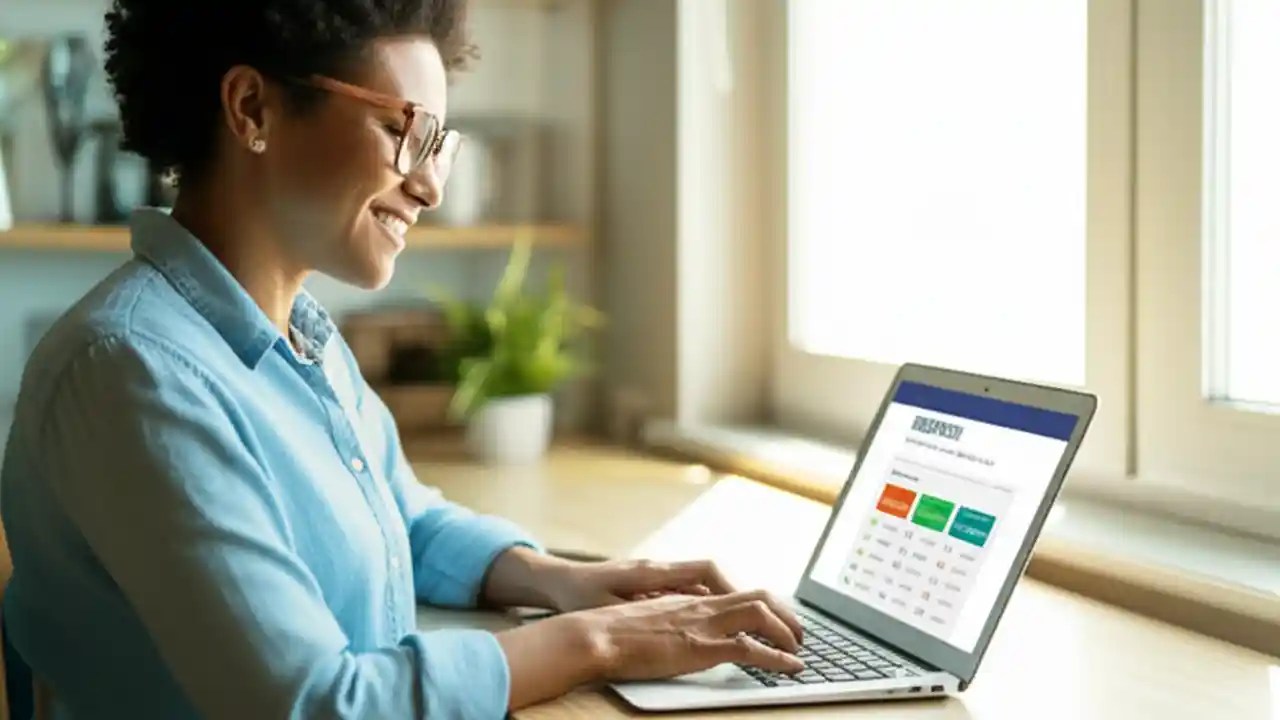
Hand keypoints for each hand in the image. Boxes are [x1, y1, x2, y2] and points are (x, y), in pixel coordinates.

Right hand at [497, 589, 805, 709]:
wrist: (594, 634)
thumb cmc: (610, 632)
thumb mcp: (646, 621)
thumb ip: (667, 621)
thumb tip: (675, 633)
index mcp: (688, 599)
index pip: (736, 592)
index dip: (763, 604)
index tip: (777, 618)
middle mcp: (701, 605)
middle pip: (758, 596)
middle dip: (785, 614)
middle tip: (799, 633)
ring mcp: (702, 624)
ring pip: (760, 615)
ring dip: (788, 632)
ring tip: (800, 649)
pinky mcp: (700, 647)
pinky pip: (751, 648)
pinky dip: (778, 657)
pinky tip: (792, 667)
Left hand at [544, 558, 737, 611]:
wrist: (558, 580)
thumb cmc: (578, 594)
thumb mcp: (606, 604)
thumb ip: (636, 611)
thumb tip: (668, 618)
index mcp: (652, 571)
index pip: (704, 571)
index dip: (729, 587)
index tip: (749, 605)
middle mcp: (660, 570)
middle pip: (711, 577)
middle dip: (740, 594)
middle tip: (764, 617)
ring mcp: (657, 577)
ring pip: (701, 585)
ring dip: (725, 601)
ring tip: (751, 624)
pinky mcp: (651, 586)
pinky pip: (688, 592)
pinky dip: (707, 605)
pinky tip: (717, 626)